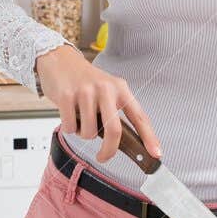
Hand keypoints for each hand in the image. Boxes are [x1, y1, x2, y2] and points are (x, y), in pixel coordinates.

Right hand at [34, 44, 160, 163]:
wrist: (60, 60)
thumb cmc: (86, 81)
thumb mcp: (108, 90)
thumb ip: (117, 111)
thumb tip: (126, 142)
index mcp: (121, 89)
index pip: (139, 116)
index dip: (149, 137)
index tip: (156, 153)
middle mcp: (105, 89)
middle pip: (113, 130)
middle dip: (109, 150)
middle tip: (103, 156)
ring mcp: (85, 92)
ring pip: (88, 132)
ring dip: (83, 134)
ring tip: (81, 119)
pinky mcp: (66, 96)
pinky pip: (70, 127)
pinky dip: (69, 128)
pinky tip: (69, 114)